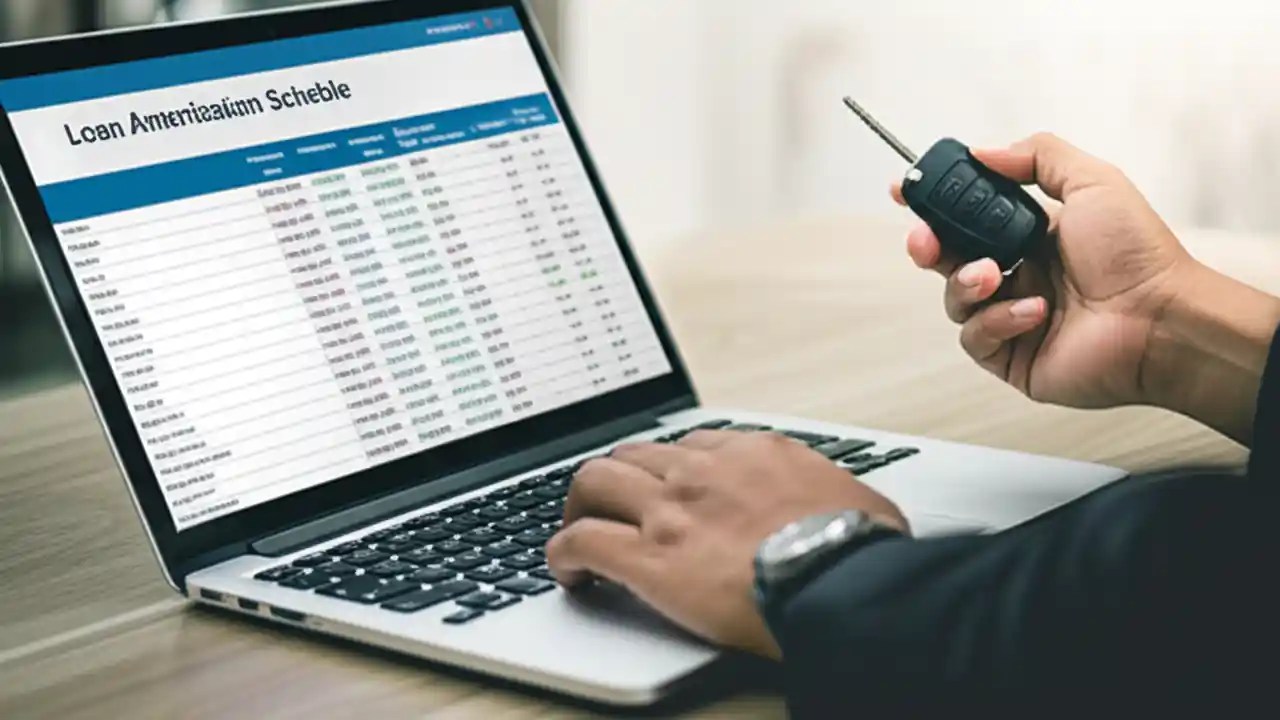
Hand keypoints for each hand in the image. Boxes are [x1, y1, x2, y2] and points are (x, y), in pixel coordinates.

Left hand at [545, 430, 907, 659]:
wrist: (841, 583)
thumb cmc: (859, 549)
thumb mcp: (861, 501)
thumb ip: (837, 497)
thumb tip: (859, 512)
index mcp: (753, 453)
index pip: (692, 444)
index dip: (671, 467)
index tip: (667, 486)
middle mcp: (702, 472)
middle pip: (633, 454)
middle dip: (616, 478)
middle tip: (610, 505)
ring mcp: (670, 511)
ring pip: (594, 483)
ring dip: (579, 506)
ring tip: (576, 530)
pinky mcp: (647, 558)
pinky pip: (581, 542)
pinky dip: (564, 555)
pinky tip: (567, 572)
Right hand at [893, 132, 1194, 409]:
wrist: (1161, 320)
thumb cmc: (1139, 256)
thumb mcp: (1092, 181)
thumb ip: (1037, 157)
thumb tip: (985, 152)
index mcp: (1034, 235)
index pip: (969, 216)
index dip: (936, 204)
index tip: (906, 192)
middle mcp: (1021, 274)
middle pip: (950, 258)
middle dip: (929, 245)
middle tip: (923, 239)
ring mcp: (1014, 317)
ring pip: (956, 299)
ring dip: (965, 283)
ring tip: (992, 276)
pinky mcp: (1013, 358)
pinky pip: (976, 338)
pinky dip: (997, 320)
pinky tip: (1034, 312)